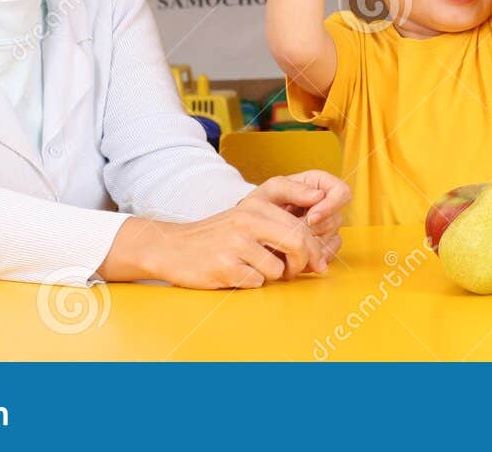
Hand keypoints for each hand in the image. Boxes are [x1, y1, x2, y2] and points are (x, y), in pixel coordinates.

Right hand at [131, 198, 327, 288]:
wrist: (172, 248)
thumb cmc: (216, 237)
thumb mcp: (245, 219)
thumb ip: (278, 227)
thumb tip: (316, 251)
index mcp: (256, 207)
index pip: (300, 227)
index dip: (315, 248)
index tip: (319, 263)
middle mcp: (247, 222)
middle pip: (296, 243)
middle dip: (303, 263)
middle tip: (295, 273)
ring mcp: (235, 245)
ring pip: (277, 269)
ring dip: (271, 276)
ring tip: (251, 268)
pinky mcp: (225, 267)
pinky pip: (255, 283)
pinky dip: (250, 283)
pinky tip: (234, 273)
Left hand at [248, 170, 351, 271]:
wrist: (252, 226)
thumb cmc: (262, 202)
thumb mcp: (272, 190)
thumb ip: (294, 189)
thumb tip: (319, 196)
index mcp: (320, 184)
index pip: (342, 193)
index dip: (331, 207)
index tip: (311, 218)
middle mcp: (328, 205)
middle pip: (337, 219)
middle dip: (314, 230)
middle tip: (291, 234)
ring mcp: (328, 226)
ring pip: (333, 238)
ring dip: (312, 245)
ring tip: (288, 244)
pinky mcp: (324, 245)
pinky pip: (330, 253)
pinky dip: (314, 257)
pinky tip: (297, 256)